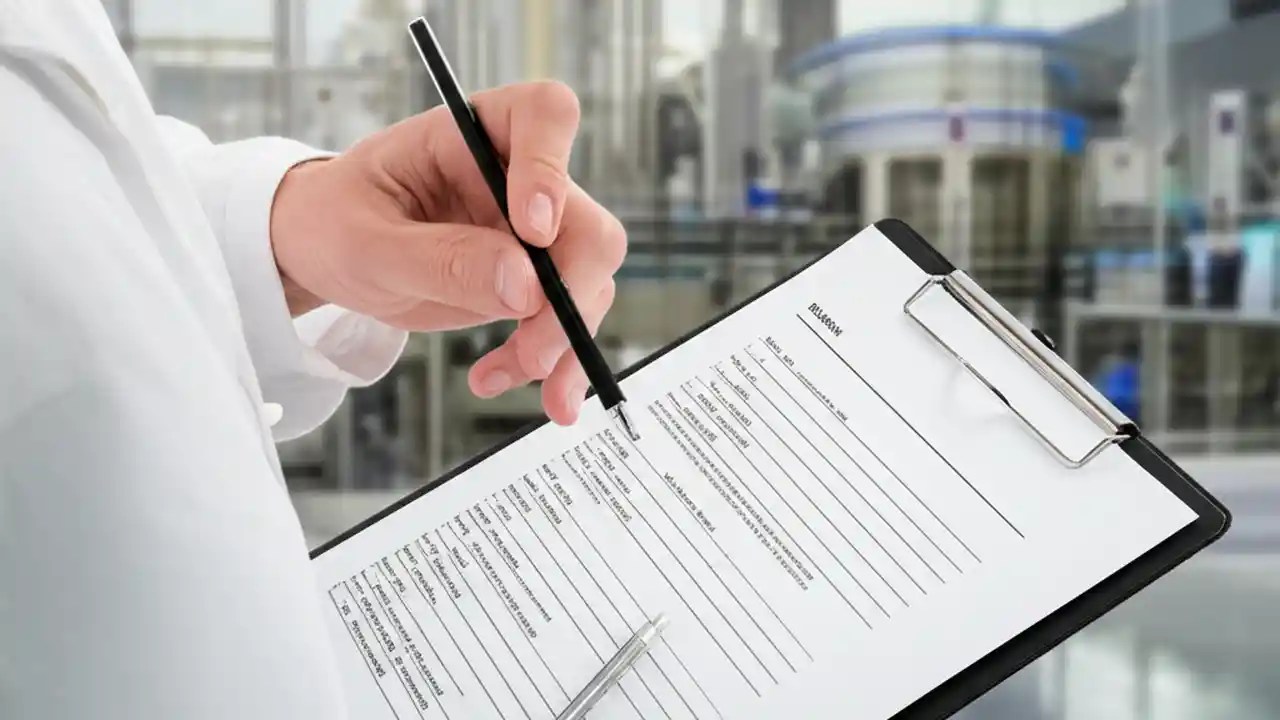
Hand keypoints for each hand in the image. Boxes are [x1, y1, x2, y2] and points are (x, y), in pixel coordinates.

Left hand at [270, 81, 625, 425]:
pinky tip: (497, 378)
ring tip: (508, 375)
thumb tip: (524, 286)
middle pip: (587, 224)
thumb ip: (440, 259)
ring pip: (587, 282)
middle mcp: (517, 177)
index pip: (544, 116)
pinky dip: (547, 361)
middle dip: (570, 294)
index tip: (533, 231)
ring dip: (563, 342)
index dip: (551, 169)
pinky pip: (563, 321)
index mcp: (473, 134)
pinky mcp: (531, 281)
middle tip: (534, 348)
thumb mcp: (366, 243)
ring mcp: (532, 233)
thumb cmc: (335, 221)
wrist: (323, 255)